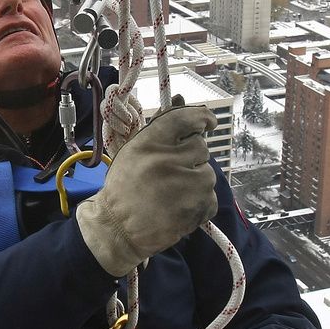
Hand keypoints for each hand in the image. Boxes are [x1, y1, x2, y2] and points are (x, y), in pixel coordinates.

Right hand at [76, 106, 217, 276]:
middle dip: (192, 158)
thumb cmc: (124, 188)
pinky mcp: (197, 207)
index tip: (207, 122)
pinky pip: (211, 197)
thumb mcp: (134, 151)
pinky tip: (180, 207)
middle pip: (201, 147)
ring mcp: (186, 185)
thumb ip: (159, 127)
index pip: (185, 118)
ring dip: (196, 181)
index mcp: (149, 143)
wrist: (118, 228)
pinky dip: (200, 203)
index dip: (201, 117)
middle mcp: (169, 160)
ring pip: (208, 173)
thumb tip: (180, 100)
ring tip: (173, 193)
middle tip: (173, 171)